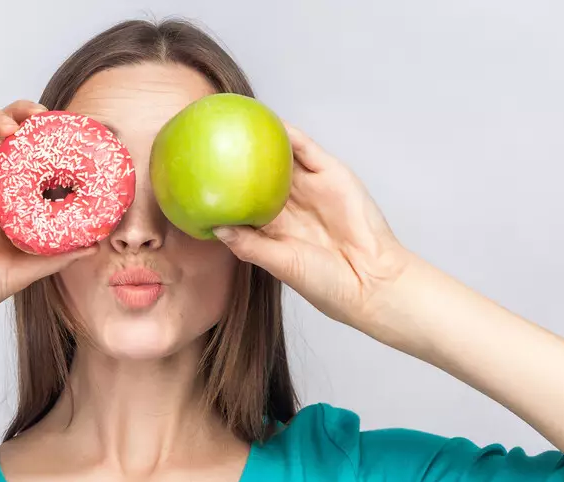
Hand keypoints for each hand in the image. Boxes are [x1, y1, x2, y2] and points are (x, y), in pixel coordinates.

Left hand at [213, 123, 414, 338]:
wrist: (370, 281)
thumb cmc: (325, 282)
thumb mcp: (279, 263)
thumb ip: (248, 244)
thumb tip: (213, 226)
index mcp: (273, 226)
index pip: (240, 198)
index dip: (220, 184)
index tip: (194, 169)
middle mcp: (288, 203)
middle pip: (256, 171)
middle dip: (235, 153)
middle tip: (207, 133)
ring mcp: (310, 187)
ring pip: (280, 155)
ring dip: (261, 137)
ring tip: (234, 116)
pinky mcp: (330, 174)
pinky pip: (306, 149)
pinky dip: (289, 134)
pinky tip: (269, 121)